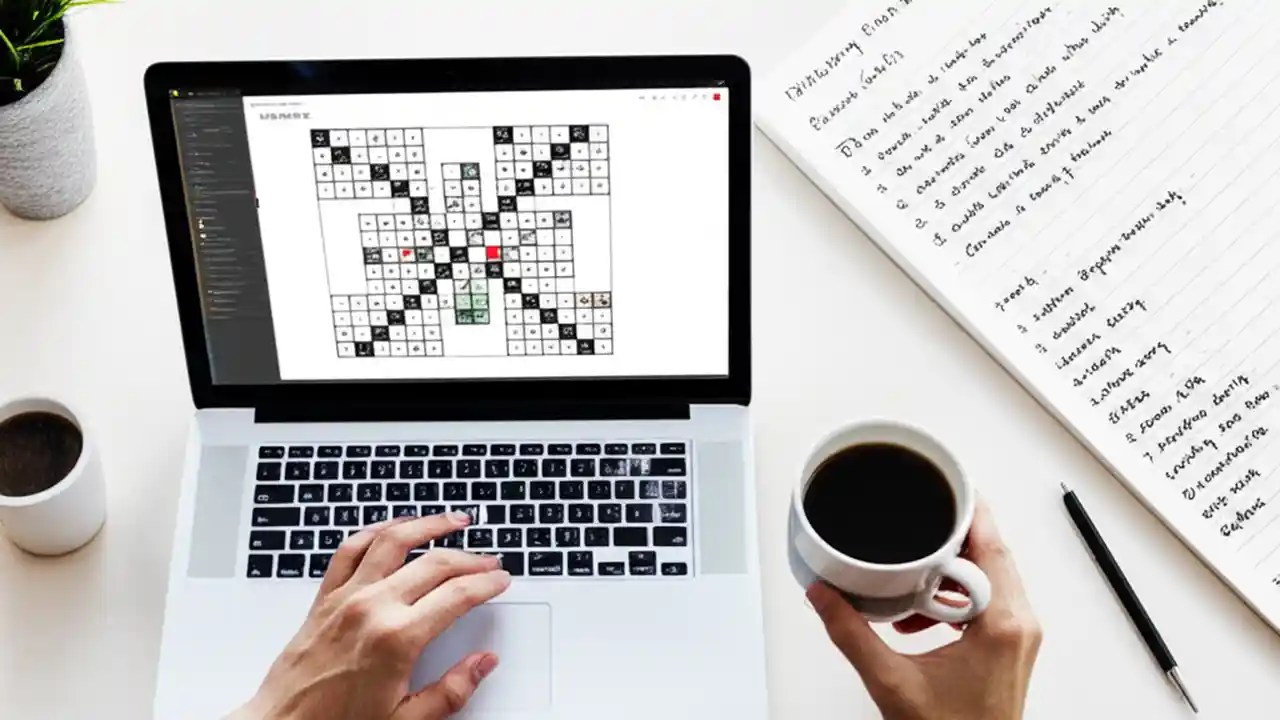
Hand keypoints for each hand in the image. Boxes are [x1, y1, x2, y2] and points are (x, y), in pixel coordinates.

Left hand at [232, 512, 511, 719]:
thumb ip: (451, 691)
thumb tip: (483, 663)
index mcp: (397, 639)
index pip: (457, 595)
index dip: (487, 583)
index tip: (500, 580)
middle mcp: (372, 608)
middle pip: (434, 564)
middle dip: (470, 558)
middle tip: (489, 561)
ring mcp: (346, 597)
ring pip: (394, 540)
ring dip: (428, 525)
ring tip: (452, 521)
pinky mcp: (324, 597)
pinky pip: (351, 548)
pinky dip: (377, 531)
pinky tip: (394, 528)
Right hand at [807, 501, 1040, 719]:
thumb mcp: (891, 682)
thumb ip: (850, 633)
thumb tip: (824, 596)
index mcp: (1002, 625)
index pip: (991, 545)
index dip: (967, 511)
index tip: (944, 487)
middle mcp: (1020, 625)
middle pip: (991, 554)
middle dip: (949, 538)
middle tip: (917, 521)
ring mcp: (1018, 637)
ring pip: (988, 577)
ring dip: (948, 571)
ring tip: (909, 577)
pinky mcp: (1009, 647)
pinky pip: (986, 601)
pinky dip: (953, 597)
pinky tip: (919, 612)